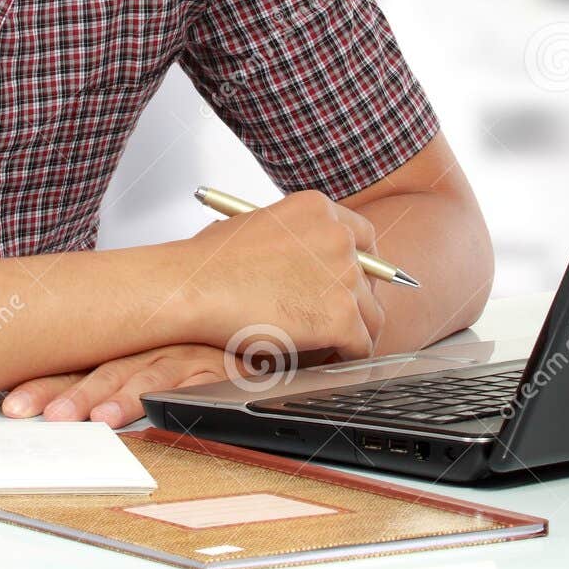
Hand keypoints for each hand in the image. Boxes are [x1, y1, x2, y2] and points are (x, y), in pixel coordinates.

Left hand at [0, 343, 248, 428]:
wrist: (255, 342)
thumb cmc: (194, 359)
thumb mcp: (142, 368)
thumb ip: (107, 387)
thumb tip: (50, 413)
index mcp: (125, 346)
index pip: (76, 363)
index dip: (43, 382)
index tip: (10, 405)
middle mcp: (148, 346)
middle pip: (98, 368)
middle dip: (62, 390)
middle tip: (31, 413)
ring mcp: (180, 355)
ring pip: (136, 373)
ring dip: (109, 395)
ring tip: (89, 419)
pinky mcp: (211, 369)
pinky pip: (181, 383)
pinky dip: (157, 397)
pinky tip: (138, 411)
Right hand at [183, 190, 385, 361]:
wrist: (195, 287)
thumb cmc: (211, 263)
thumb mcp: (258, 226)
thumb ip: (294, 239)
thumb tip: (306, 265)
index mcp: (318, 208)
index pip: (363, 237)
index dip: (359, 265)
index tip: (350, 285)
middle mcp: (338, 237)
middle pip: (374, 275)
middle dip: (358, 299)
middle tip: (339, 319)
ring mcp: (343, 276)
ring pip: (371, 314)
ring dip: (354, 331)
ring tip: (331, 346)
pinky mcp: (341, 316)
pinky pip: (362, 345)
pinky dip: (347, 356)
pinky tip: (327, 359)